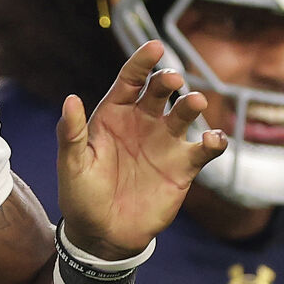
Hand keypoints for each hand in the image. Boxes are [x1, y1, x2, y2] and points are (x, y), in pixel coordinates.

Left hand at [57, 41, 224, 258]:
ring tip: (194, 102)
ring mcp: (164, 143)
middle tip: (172, 81)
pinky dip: (213, 141)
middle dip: (168, 81)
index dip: (142, 61)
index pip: (130, 80)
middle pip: (160, 92)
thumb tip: (70, 99)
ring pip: (184, 114)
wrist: (103, 236)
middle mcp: (142, 123)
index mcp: (114, 115)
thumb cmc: (82, 197)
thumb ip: (72, 134)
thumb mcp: (72, 165)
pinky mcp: (183, 166)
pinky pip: (204, 149)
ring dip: (192, 105)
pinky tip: (213, 139)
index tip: (156, 47)